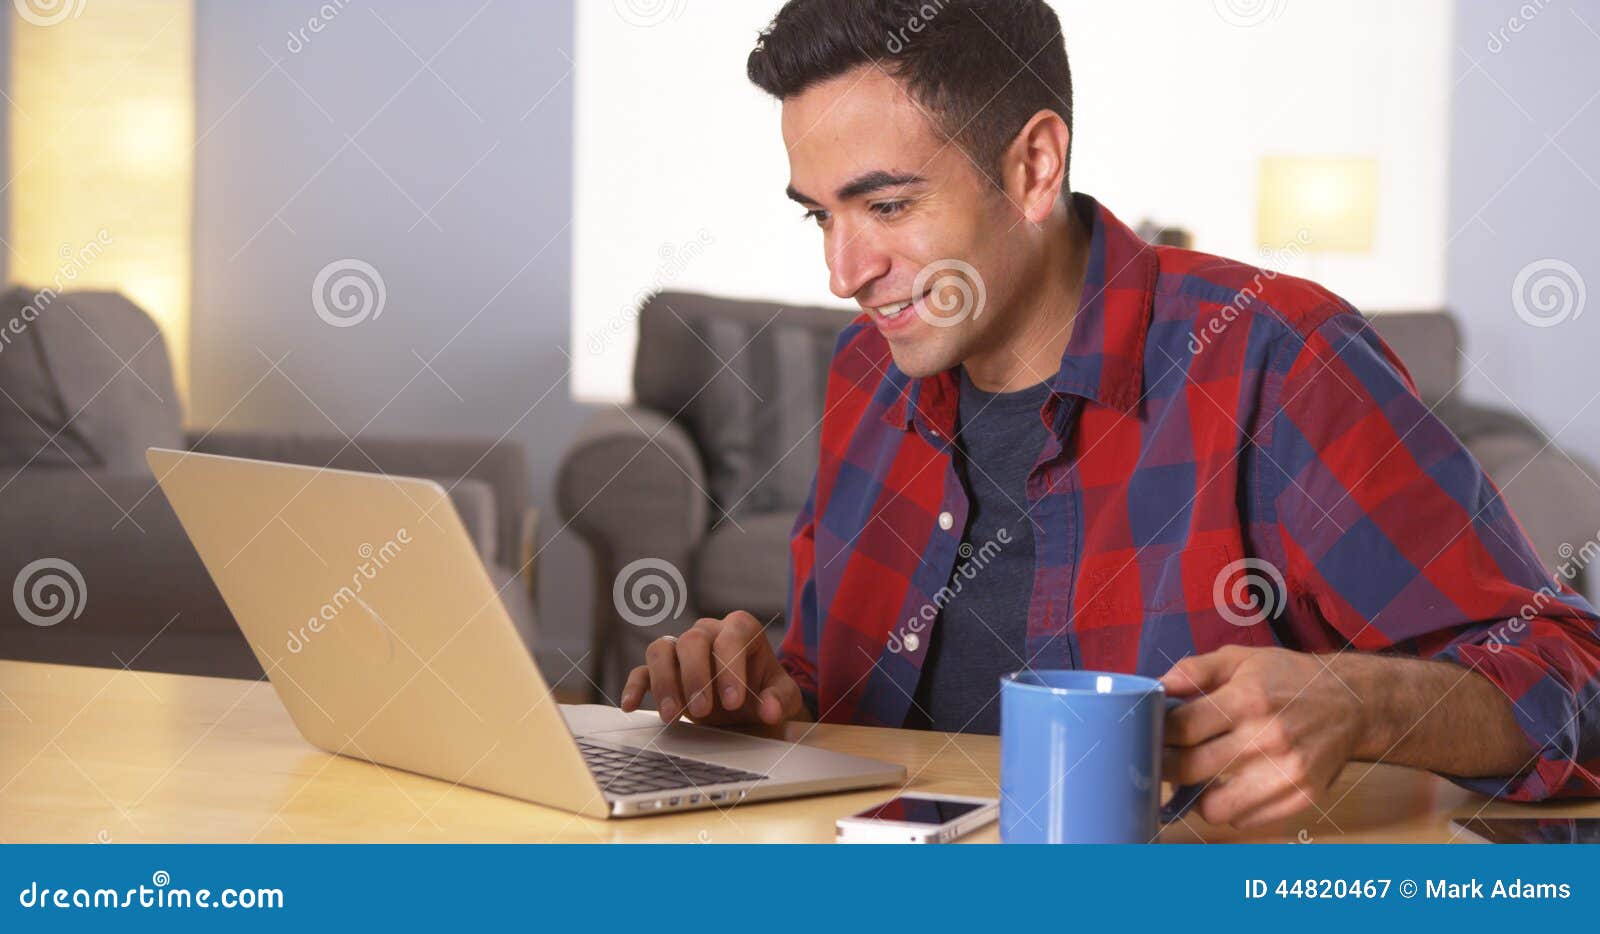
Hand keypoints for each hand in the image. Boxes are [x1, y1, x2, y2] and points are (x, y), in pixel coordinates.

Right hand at [619, 611, 807, 726]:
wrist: (749, 703)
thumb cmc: (766, 692)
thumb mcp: (783, 696)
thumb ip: (780, 700)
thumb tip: (770, 711)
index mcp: (741, 629)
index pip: (731, 636)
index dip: (730, 668)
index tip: (732, 702)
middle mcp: (708, 632)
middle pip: (692, 639)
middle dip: (696, 676)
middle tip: (703, 711)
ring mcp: (682, 649)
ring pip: (661, 649)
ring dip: (664, 682)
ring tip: (672, 716)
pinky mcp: (664, 670)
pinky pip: (641, 671)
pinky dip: (635, 687)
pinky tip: (630, 706)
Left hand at [1160, 645, 1363, 828]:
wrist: (1352, 702)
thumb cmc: (1289, 678)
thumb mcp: (1241, 658)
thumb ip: (1193, 670)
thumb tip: (1155, 688)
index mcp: (1248, 698)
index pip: (1181, 728)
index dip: (1156, 734)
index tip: (1149, 735)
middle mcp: (1268, 738)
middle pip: (1189, 769)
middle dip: (1165, 766)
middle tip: (1162, 759)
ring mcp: (1287, 773)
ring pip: (1214, 807)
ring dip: (1196, 796)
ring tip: (1196, 778)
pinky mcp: (1302, 798)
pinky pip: (1244, 820)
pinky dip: (1229, 807)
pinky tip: (1230, 785)